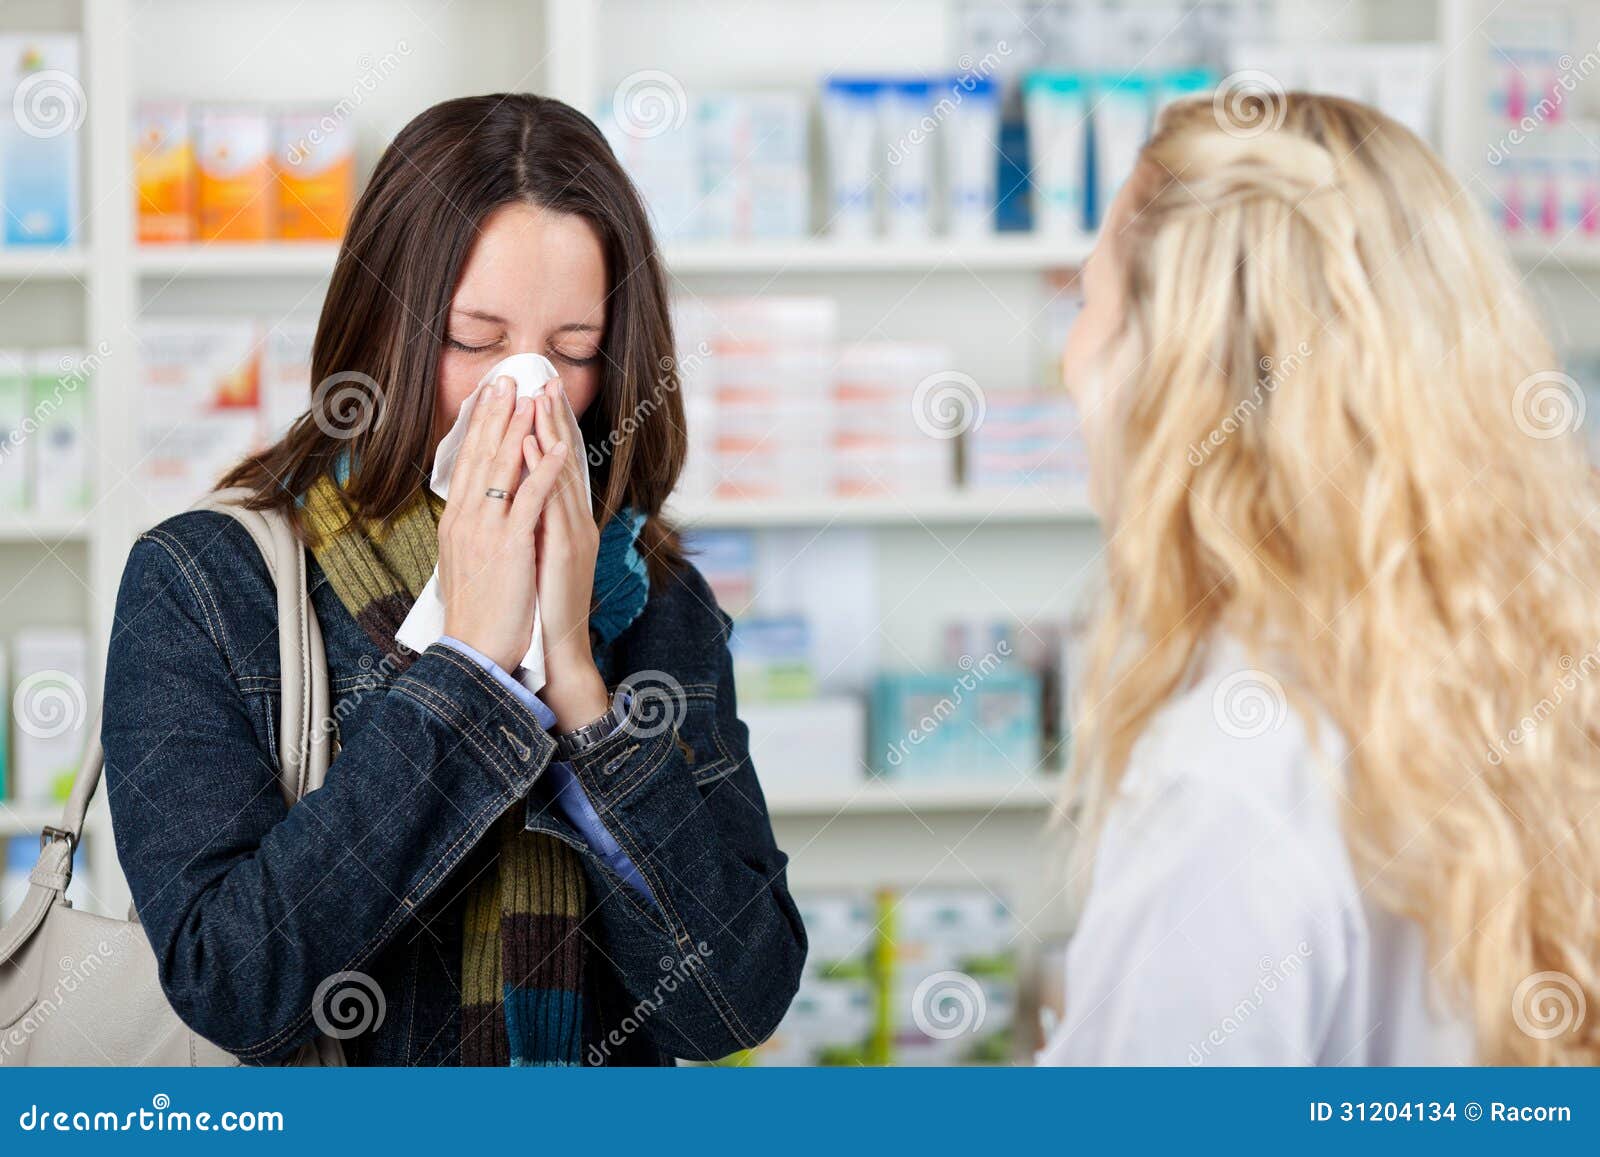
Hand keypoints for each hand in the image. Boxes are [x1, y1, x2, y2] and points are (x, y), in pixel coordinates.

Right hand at [438, 375, 568, 672]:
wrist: (476, 651)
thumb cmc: (478, 614)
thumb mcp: (466, 563)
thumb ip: (473, 531)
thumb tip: (480, 509)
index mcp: (456, 523)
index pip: (466, 464)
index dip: (479, 427)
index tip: (490, 398)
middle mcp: (466, 520)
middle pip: (481, 455)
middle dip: (496, 414)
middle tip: (507, 379)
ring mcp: (487, 531)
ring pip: (503, 468)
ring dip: (519, 429)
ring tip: (532, 397)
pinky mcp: (510, 547)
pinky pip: (529, 500)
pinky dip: (542, 470)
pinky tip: (554, 446)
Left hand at [527, 380, 608, 729]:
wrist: (555, 650)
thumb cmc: (542, 605)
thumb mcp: (537, 555)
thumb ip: (532, 524)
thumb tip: (517, 498)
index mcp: (566, 523)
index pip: (556, 465)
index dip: (549, 428)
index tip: (537, 393)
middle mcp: (575, 522)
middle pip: (563, 459)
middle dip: (552, 417)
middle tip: (543, 377)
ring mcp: (572, 534)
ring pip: (560, 472)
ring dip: (549, 431)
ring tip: (538, 397)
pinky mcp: (564, 550)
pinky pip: (552, 501)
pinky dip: (543, 469)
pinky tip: (534, 444)